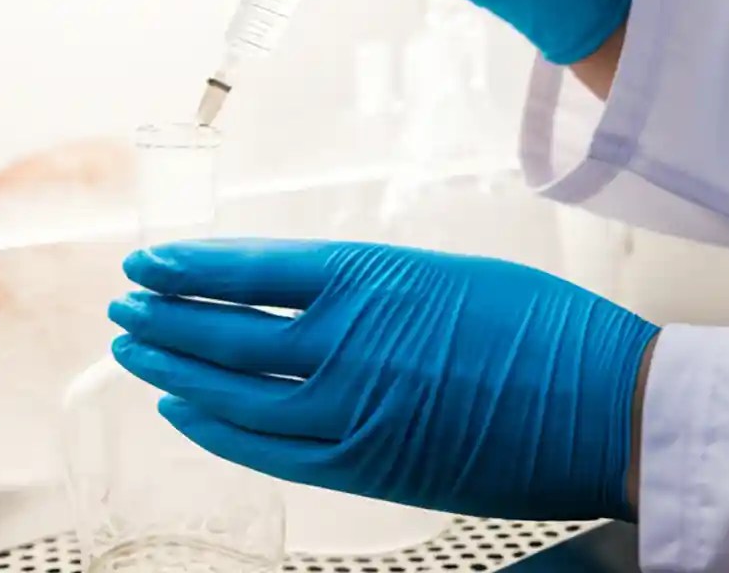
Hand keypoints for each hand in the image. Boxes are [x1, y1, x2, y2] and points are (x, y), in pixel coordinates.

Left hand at [109, 239, 659, 521]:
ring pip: (229, 393)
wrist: (603, 407)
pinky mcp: (360, 466)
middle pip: (223, 331)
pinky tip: (184, 414)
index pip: (245, 269)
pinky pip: (264, 449)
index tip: (147, 262)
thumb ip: (365, 285)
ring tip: (135, 354)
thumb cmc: (539, 329)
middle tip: (125, 307)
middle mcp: (343, 344)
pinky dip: (215, 430)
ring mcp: (346, 411)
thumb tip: (304, 291)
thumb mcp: (443, 273)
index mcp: (367, 278)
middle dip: (163, 317)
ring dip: (173, 371)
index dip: (186, 266)